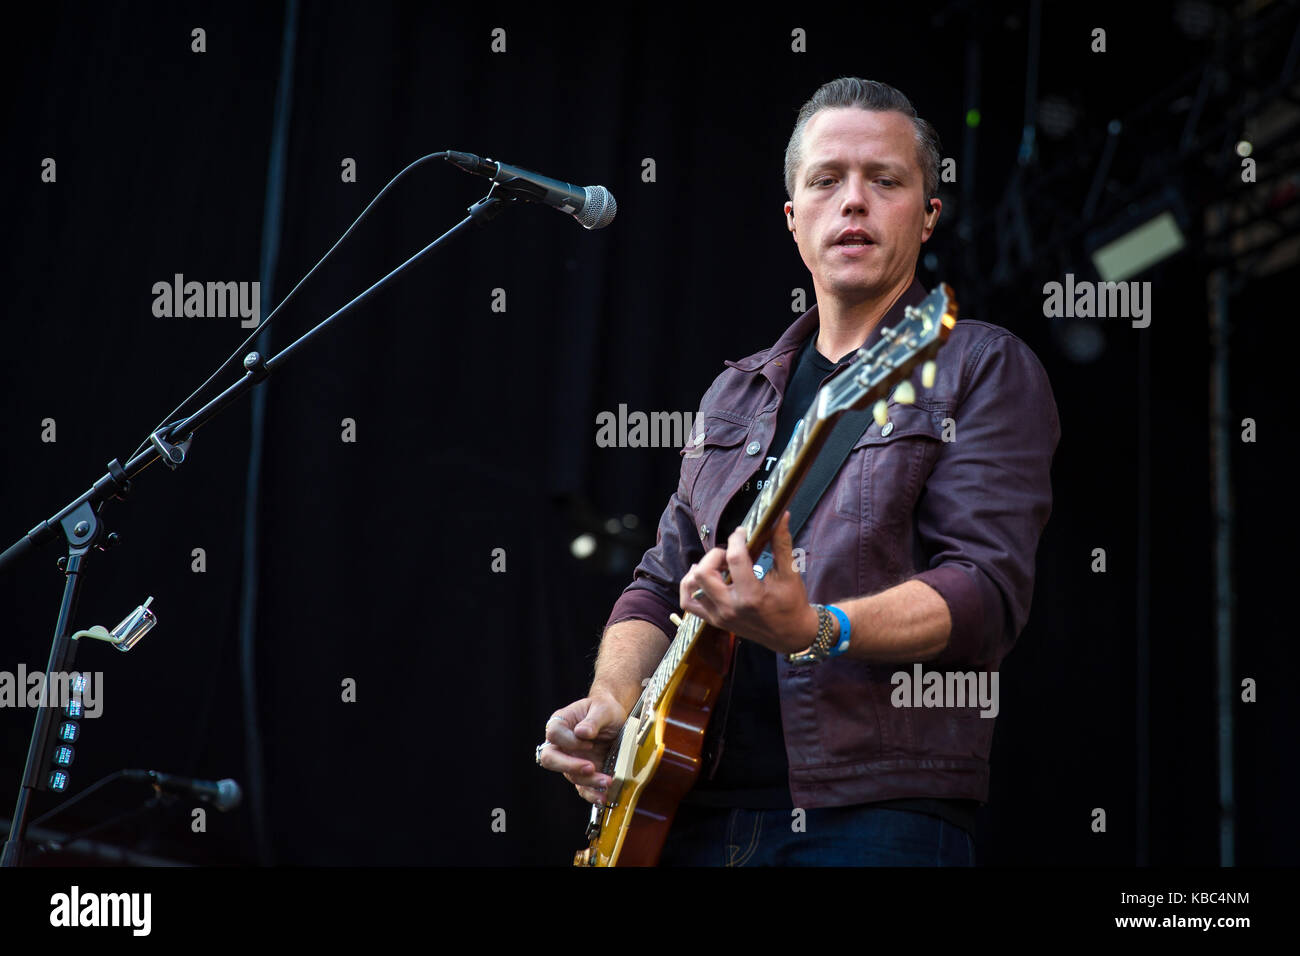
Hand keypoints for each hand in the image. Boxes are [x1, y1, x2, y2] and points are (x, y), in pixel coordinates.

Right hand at [538, 690, 628, 803]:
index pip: (554, 734)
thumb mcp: (603, 709)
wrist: (615, 720)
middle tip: (590, 767)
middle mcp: (561, 744)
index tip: (590, 742)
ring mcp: (571, 760)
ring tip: (608, 781)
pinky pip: (582, 788)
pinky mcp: (582, 773)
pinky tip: (602, 797)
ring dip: (589, 781)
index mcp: (561, 723)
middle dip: (569, 766)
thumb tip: (581, 733)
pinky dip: (592, 794)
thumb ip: (593, 720)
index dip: (569, 741)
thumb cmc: (605, 709)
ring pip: (570, 776)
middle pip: (550, 759)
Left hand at [678, 510, 818, 654]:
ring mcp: (720, 616)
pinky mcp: (714, 620)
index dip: (736, 539)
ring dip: (700, 569)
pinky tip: (701, 576)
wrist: (790, 634)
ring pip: (692, 587)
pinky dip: (689, 586)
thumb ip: (782, 543)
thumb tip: (782, 516)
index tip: (742, 532)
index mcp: (751, 596)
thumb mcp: (790, 573)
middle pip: (704, 573)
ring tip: (717, 565)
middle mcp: (731, 608)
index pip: (734, 559)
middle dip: (715, 555)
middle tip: (730, 554)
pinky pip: (689, 602)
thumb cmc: (792, 603)